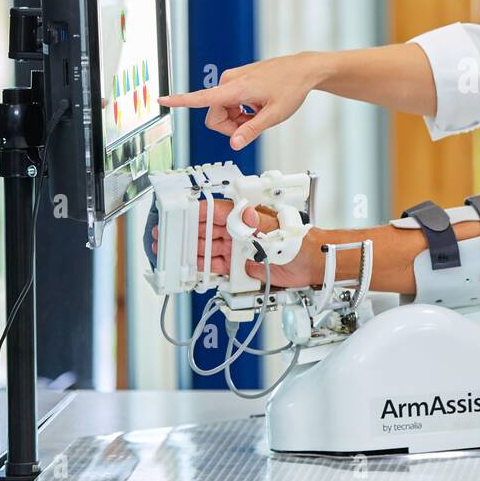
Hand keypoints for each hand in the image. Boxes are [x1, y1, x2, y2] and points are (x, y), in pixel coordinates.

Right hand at [150, 197, 324, 287]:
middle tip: (168, 235)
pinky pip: (218, 267)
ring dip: (192, 251)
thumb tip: (246, 214)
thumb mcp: (277, 231)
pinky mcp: (241, 266)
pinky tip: (192, 268)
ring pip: (209, 249)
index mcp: (247, 217)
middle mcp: (240, 231)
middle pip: (207, 230)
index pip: (217, 211)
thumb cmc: (299, 242)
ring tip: (174, 252)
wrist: (311, 266)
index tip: (180, 212)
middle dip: (187, 232)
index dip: (198, 212)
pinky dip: (204, 268)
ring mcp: (239, 248)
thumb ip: (258, 224)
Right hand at [157, 53, 324, 150]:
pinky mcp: (237, 80)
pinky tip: (258, 106)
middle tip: (253, 126)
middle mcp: (229, 81)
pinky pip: (230, 102)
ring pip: (223, 110)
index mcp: (235, 89)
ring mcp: (233, 79)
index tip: (161, 100)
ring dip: (238, 118)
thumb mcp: (274, 115)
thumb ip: (252, 130)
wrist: (303, 70)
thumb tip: (235, 144)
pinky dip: (241, 110)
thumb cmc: (291, 87)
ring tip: (259, 113)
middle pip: (215, 115)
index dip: (179, 101)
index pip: (201, 97)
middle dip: (231, 126)